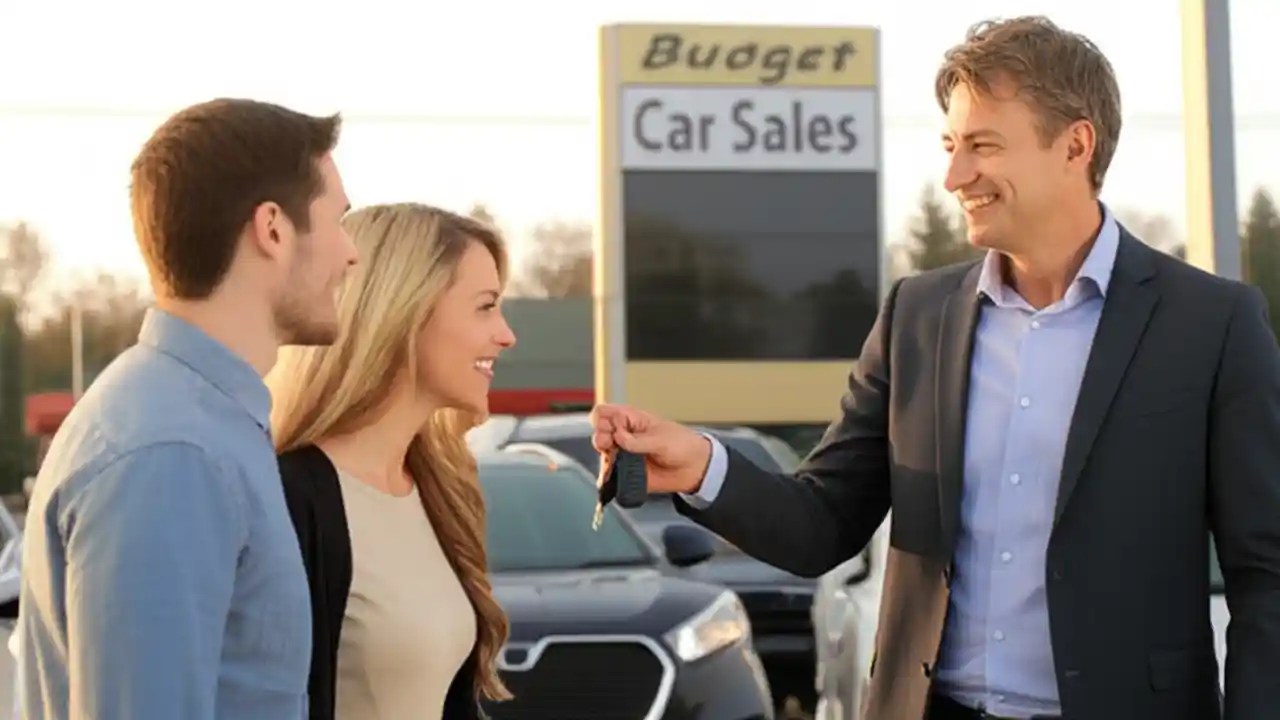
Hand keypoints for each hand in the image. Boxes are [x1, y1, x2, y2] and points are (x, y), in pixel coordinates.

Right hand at [590, 404, 711, 494]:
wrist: (693, 468)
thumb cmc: (682, 444)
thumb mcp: (662, 439)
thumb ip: (639, 440)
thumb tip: (619, 437)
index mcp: (631, 419)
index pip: (605, 413)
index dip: (604, 419)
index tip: (615, 428)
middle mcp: (623, 435)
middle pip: (599, 432)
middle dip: (601, 437)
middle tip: (612, 444)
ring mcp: (623, 453)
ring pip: (601, 452)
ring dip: (604, 456)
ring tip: (615, 460)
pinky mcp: (625, 471)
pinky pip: (609, 473)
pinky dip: (606, 475)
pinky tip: (611, 475)